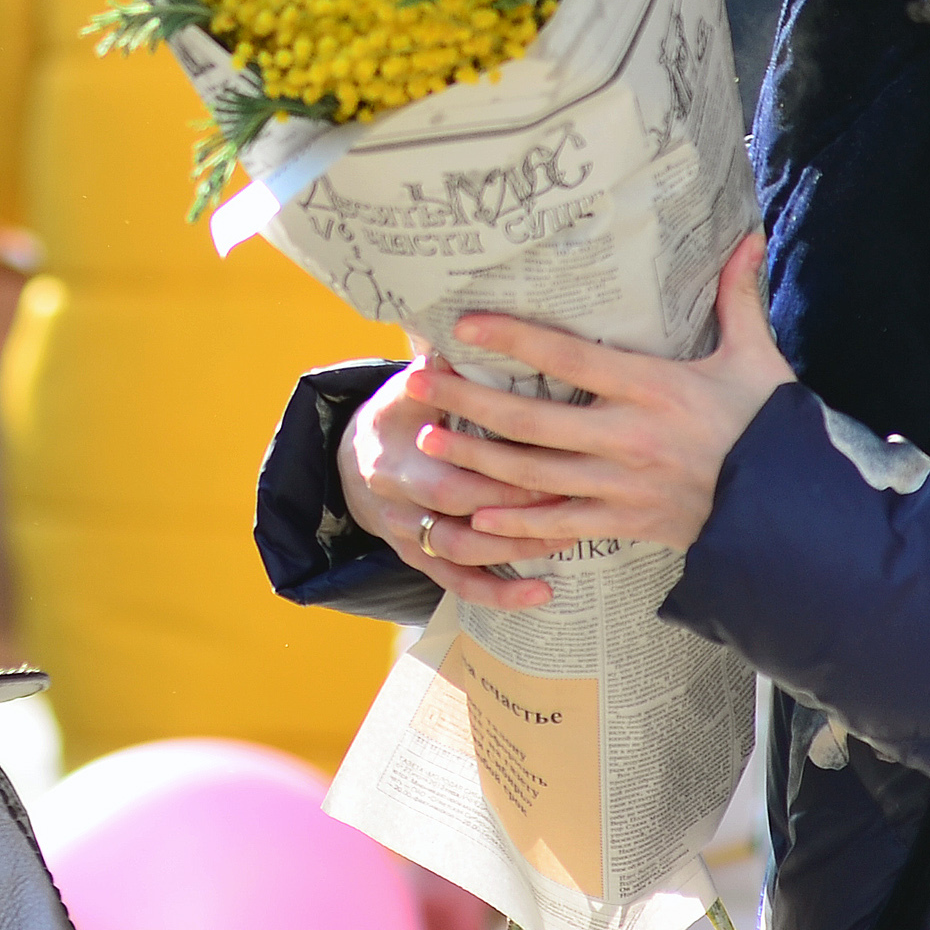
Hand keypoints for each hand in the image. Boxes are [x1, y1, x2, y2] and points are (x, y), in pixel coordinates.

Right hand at [336, 349, 562, 612]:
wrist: (358, 458)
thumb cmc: (401, 413)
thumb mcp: (406, 387)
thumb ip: (434, 368)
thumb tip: (458, 335)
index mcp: (394, 458)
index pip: (447, 473)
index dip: (496, 471)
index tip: (547, 458)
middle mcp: (399, 505)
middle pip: (459, 515)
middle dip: (515, 509)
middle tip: (571, 496)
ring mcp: (410, 539)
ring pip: (463, 556)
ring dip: (517, 549)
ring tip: (568, 537)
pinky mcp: (423, 563)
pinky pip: (460, 586)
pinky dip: (500, 594)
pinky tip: (542, 593)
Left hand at [411, 235, 791, 554]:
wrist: (796, 509)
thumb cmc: (771, 426)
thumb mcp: (756, 358)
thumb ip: (737, 297)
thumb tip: (747, 235)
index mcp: (655, 389)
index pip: (570, 358)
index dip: (515, 338)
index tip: (466, 322)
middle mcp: (629, 439)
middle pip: (532, 420)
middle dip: (468, 399)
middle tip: (417, 381)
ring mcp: (623, 487)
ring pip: (533, 475)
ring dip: (475, 457)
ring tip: (427, 435)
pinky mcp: (626, 524)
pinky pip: (560, 525)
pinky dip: (514, 523)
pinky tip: (472, 511)